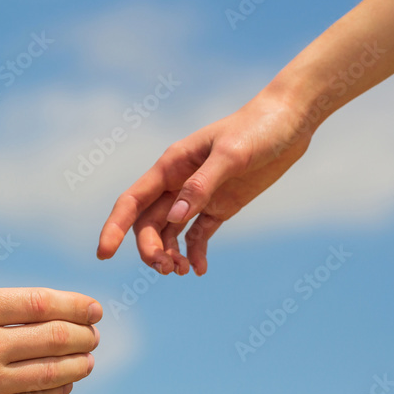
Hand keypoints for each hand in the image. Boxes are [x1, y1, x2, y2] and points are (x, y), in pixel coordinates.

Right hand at [97, 90, 313, 275]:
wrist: (290, 122)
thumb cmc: (258, 129)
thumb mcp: (231, 155)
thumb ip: (201, 186)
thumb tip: (174, 219)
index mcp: (170, 166)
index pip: (132, 201)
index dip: (114, 227)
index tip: (104, 254)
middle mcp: (177, 182)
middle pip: (148, 224)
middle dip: (150, 249)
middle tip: (167, 270)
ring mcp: (197, 196)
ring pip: (169, 233)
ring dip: (169, 255)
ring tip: (182, 271)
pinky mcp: (218, 207)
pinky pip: (197, 236)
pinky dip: (194, 254)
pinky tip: (199, 269)